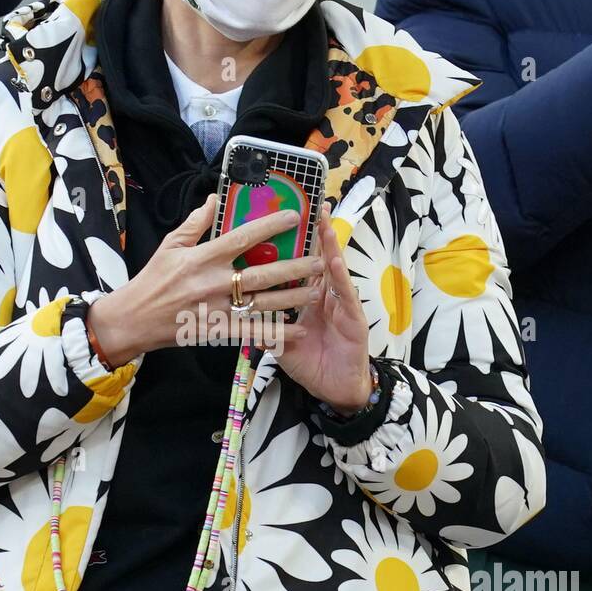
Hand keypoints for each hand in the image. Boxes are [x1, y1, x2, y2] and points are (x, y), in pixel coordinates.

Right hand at [87, 194, 324, 365]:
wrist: (133, 320)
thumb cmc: (151, 280)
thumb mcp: (170, 245)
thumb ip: (195, 223)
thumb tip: (215, 199)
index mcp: (204, 258)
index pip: (243, 237)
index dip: (270, 225)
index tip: (294, 217)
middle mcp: (214, 283)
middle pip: (262, 273)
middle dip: (293, 267)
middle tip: (318, 262)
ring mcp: (218, 309)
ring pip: (263, 303)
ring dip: (292, 297)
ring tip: (316, 291)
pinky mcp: (217, 331)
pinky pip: (253, 332)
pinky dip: (277, 333)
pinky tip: (298, 330)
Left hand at [269, 205, 372, 412]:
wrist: (334, 388)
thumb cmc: (310, 362)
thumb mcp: (280, 340)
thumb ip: (263, 322)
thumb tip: (237, 309)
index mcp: (309, 296)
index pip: (300, 262)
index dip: (296, 241)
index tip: (286, 216)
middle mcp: (326, 295)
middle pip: (319, 257)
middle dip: (317, 231)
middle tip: (313, 203)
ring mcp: (341, 304)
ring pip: (334, 270)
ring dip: (330, 245)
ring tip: (324, 221)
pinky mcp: (354, 319)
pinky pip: (345, 296)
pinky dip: (340, 278)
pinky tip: (335, 262)